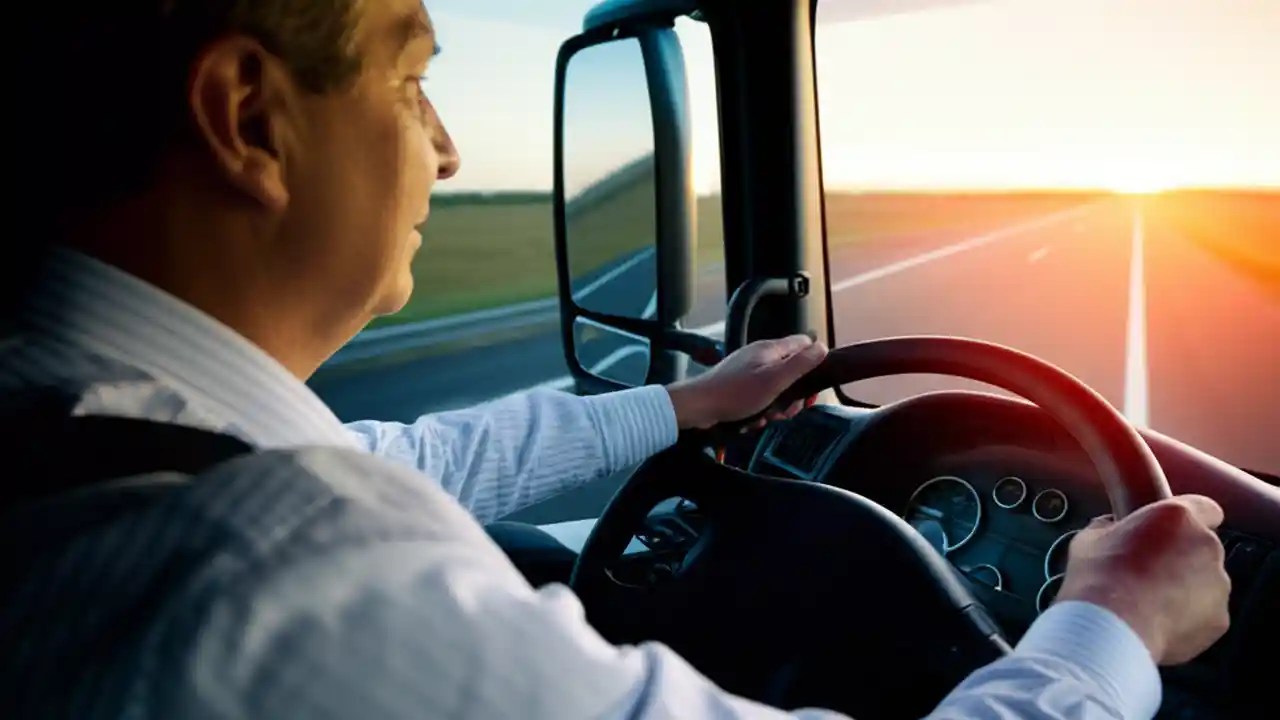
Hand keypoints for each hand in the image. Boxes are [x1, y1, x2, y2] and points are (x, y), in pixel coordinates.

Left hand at [665, 334, 828, 430]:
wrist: (698, 406)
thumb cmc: (736, 393)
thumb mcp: (775, 379)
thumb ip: (800, 364)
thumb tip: (822, 347)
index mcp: (770, 349)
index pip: (803, 344)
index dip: (813, 364)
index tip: (811, 387)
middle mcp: (760, 356)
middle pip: (791, 370)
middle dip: (793, 394)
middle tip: (786, 410)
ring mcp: (748, 370)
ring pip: (776, 388)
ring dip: (776, 406)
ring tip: (766, 417)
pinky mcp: (738, 385)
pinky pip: (759, 397)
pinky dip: (760, 410)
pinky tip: (753, 420)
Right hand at [1056, 495, 1230, 664]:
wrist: (1112, 628)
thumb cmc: (1099, 578)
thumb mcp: (1092, 538)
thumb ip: (1114, 526)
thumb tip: (1112, 528)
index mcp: (1179, 516)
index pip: (1205, 507)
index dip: (1188, 518)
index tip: (1171, 529)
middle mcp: (1206, 545)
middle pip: (1203, 545)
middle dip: (1182, 555)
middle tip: (1149, 567)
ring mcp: (1217, 584)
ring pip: (1206, 580)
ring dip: (1186, 585)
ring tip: (1150, 599)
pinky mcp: (1219, 619)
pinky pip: (1206, 613)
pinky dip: (1189, 616)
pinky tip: (1158, 620)